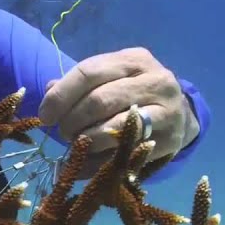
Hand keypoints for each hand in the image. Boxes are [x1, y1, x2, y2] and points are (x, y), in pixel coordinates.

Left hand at [37, 47, 198, 173]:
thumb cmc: (133, 96)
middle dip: (72, 120)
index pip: (89, 72)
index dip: (61, 95)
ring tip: (76, 145)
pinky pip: (126, 152)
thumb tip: (48, 90)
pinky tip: (87, 164)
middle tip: (62, 133)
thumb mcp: (110, 81)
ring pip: (114, 127)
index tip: (45, 115)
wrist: (180, 115)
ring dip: (86, 141)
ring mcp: (166, 110)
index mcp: (134, 59)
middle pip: (99, 100)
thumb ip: (79, 84)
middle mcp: (155, 80)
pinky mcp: (170, 139)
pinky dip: (99, 162)